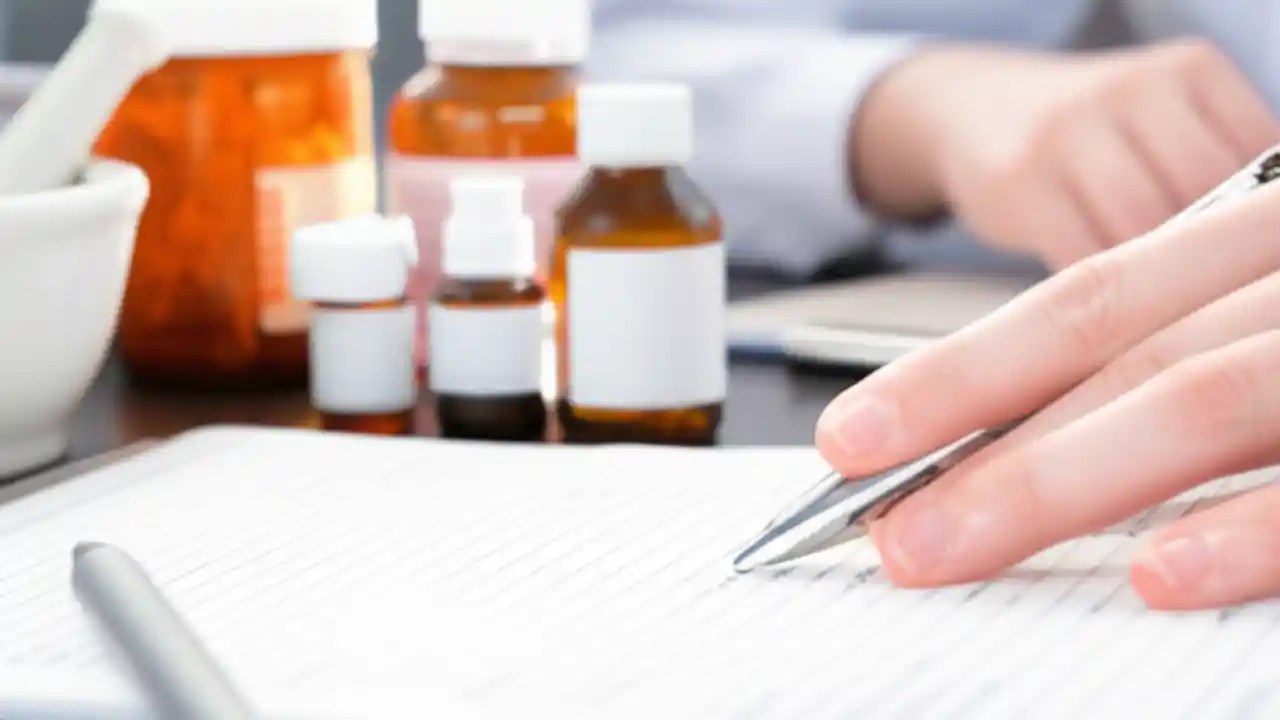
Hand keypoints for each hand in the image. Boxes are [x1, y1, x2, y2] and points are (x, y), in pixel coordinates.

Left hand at [814, 180, 1279, 609]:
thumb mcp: (1271, 288)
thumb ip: (1190, 337)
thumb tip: (1053, 430)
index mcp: (1256, 235)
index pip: (1086, 301)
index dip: (958, 373)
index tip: (855, 435)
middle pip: (1111, 344)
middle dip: (973, 431)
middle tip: (876, 522)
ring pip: (1196, 396)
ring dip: (1053, 480)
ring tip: (939, 547)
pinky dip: (1243, 528)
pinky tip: (1157, 575)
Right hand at [852, 41, 1278, 268]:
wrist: (971, 108)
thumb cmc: (1087, 136)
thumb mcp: (1163, 124)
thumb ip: (1214, 173)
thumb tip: (1255, 253)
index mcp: (1192, 70)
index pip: (1261, 162)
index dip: (1251, 228)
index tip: (1233, 264)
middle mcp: (1131, 90)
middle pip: (1205, 199)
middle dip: (1204, 258)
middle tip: (1190, 296)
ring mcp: (1068, 134)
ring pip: (1144, 235)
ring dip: (1152, 286)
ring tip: (1149, 312)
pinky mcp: (1018, 186)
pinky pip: (1080, 262)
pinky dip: (1098, 299)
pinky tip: (1102, 310)